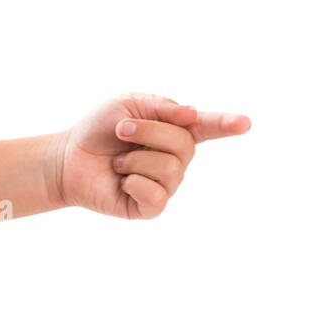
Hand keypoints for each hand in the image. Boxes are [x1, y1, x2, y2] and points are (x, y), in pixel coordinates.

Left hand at [46, 92, 250, 218]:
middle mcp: (177, 158)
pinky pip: (156, 196)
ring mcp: (165, 184)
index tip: (245, 123)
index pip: (208, 127)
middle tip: (120, 131)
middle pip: (183, 144)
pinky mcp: (150, 207)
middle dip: (147, 131)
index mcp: (176, 130)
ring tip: (117, 162)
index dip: (227, 124)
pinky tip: (122, 182)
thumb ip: (161, 106)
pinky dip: (134, 183)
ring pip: (170, 169)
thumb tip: (193, 115)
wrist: (67, 159)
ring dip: (134, 159)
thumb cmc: (98, 130)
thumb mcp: (126, 104)